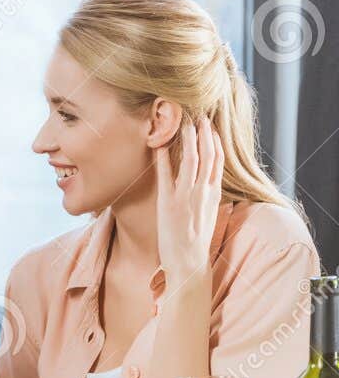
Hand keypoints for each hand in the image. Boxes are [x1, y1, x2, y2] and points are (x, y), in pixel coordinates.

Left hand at [155, 118, 222, 280]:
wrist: (189, 261)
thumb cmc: (197, 240)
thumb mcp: (209, 214)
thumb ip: (209, 197)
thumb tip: (209, 185)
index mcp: (214, 193)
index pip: (218, 160)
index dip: (214, 141)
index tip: (210, 126)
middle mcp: (203, 191)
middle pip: (207, 154)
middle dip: (203, 133)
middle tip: (198, 116)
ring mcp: (186, 195)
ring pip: (191, 159)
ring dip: (187, 139)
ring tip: (182, 122)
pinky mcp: (169, 202)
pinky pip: (166, 174)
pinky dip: (164, 157)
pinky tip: (160, 144)